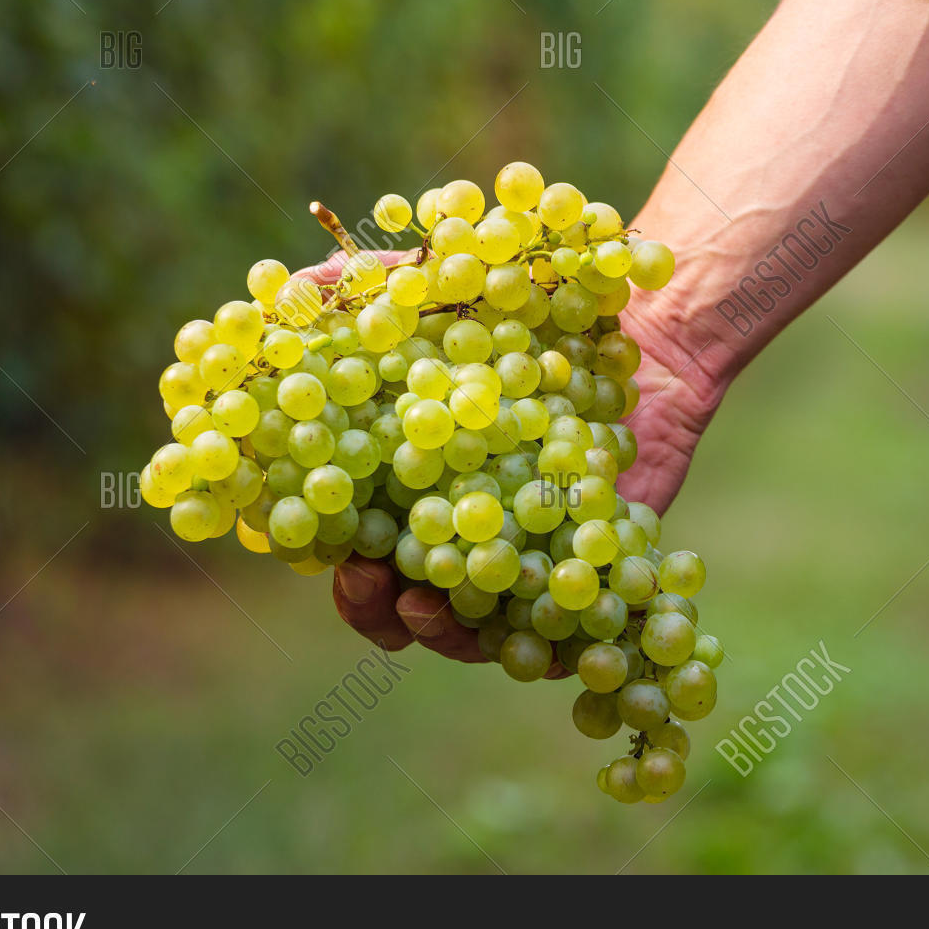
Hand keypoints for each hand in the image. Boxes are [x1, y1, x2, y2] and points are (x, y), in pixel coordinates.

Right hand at [295, 238, 730, 666]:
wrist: (644, 324)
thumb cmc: (531, 305)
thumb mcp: (441, 281)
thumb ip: (364, 288)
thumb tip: (283, 295)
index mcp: (415, 483)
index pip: (358, 550)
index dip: (339, 568)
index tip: (333, 559)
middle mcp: (466, 530)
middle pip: (406, 604)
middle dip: (379, 611)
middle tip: (376, 589)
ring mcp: (527, 555)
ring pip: (476, 630)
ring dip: (445, 634)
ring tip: (431, 606)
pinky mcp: (590, 568)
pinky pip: (563, 630)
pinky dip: (543, 646)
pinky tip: (529, 625)